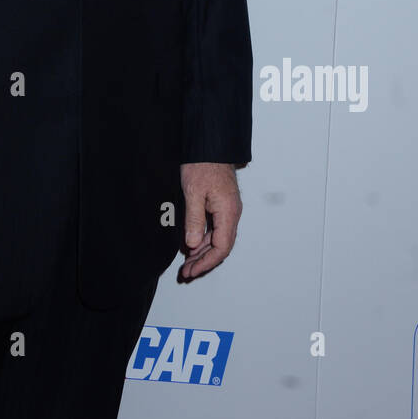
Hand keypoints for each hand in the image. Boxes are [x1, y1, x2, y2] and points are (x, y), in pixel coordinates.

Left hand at [178, 162, 241, 281]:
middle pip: (221, 247)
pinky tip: (191, 245)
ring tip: (187, 264)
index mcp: (228, 213)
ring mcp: (228, 210)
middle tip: (186, 272)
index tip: (192, 270)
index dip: (207, 262)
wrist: (210, 145)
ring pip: (218, 239)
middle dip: (203, 261)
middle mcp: (231, 214)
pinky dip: (203, 240)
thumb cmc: (202, 165)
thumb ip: (194, 220)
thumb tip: (192, 245)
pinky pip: (215, 229)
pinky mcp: (221, 206)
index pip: (221, 247)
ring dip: (203, 253)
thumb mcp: (193, 192)